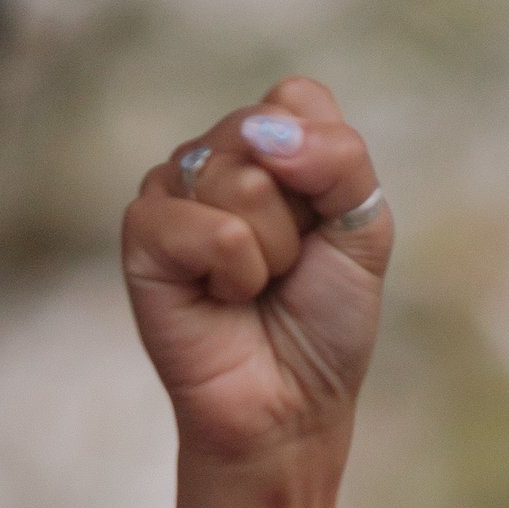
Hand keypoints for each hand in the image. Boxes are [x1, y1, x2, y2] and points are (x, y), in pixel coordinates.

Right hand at [120, 77, 393, 507]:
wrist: (291, 408)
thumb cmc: (323, 324)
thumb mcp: (364, 232)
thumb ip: (341, 160)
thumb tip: (269, 132)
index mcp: (266, 146)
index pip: (296, 100)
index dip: (325, 169)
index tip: (322, 229)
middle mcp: (214, 158)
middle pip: (265, 134)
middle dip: (299, 219)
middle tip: (286, 270)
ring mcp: (173, 190)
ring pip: (241, 182)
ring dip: (271, 252)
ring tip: (254, 288)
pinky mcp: (144, 234)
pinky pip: (208, 226)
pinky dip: (234, 273)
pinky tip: (221, 299)